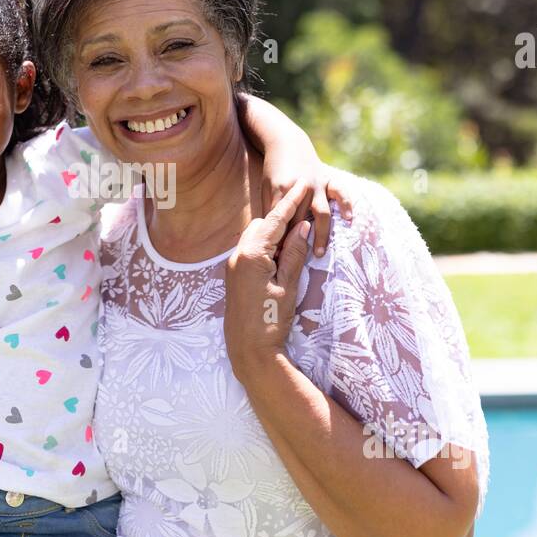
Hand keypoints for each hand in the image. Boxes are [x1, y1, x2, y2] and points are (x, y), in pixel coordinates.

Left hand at [225, 180, 314, 376]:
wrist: (249, 350)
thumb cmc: (270, 320)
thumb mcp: (288, 285)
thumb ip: (293, 253)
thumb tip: (301, 226)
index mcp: (251, 255)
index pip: (275, 221)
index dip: (290, 203)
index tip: (301, 185)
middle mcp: (237, 256)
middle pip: (262, 225)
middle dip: (281, 218)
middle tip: (302, 215)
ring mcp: (233, 266)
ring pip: (255, 237)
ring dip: (273, 233)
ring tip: (295, 235)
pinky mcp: (234, 276)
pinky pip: (250, 251)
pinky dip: (266, 246)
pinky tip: (280, 253)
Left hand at [260, 160, 353, 259]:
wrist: (286, 143)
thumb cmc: (273, 171)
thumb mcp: (264, 191)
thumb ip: (268, 212)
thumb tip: (268, 237)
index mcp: (279, 192)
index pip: (280, 223)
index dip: (278, 242)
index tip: (276, 262)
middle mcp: (300, 188)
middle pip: (299, 223)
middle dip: (296, 244)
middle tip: (293, 267)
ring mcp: (316, 183)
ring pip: (320, 213)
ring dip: (320, 234)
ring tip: (319, 253)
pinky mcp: (328, 179)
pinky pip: (340, 192)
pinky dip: (346, 204)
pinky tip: (349, 219)